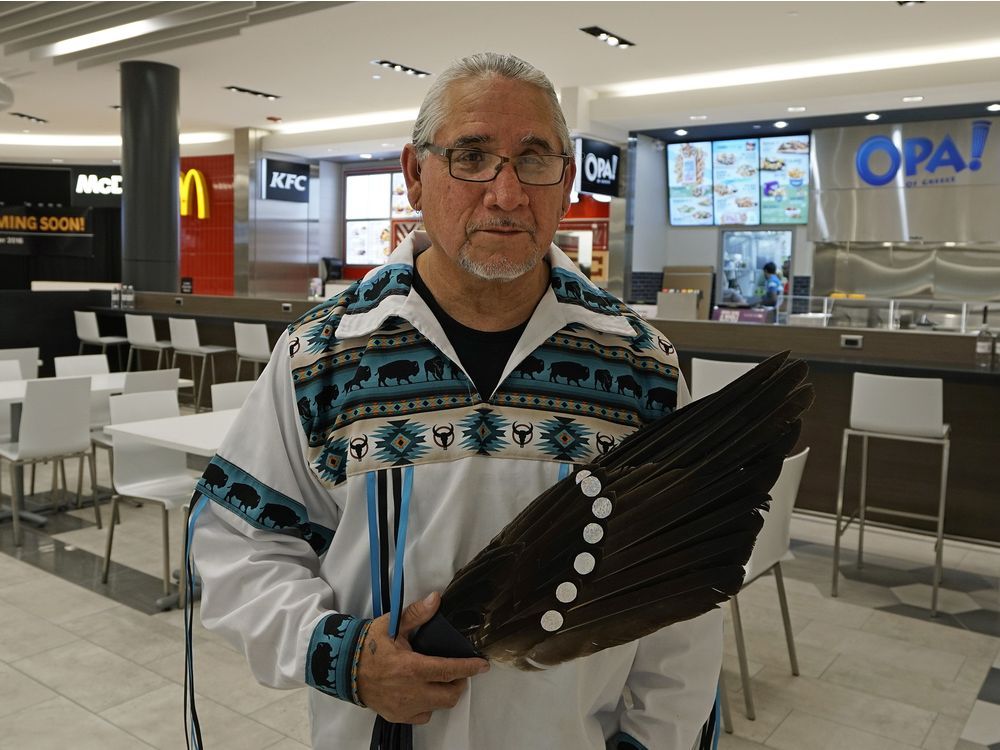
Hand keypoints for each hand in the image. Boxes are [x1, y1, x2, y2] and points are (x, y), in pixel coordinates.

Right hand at [357, 591, 489, 723]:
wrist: (344, 668)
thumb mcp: (391, 626)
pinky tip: (423, 693)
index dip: (470, 668)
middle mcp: (411, 692)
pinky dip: (429, 706)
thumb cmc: (368, 646)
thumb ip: (416, 614)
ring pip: (438, 706)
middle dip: (459, 683)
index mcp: (412, 668)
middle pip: (450, 695)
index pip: (450, 670)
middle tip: (457, 671)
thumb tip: (436, 598)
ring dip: (444, 694)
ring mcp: (404, 707)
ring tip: (440, 680)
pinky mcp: (398, 716)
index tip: (483, 665)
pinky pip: (423, 716)